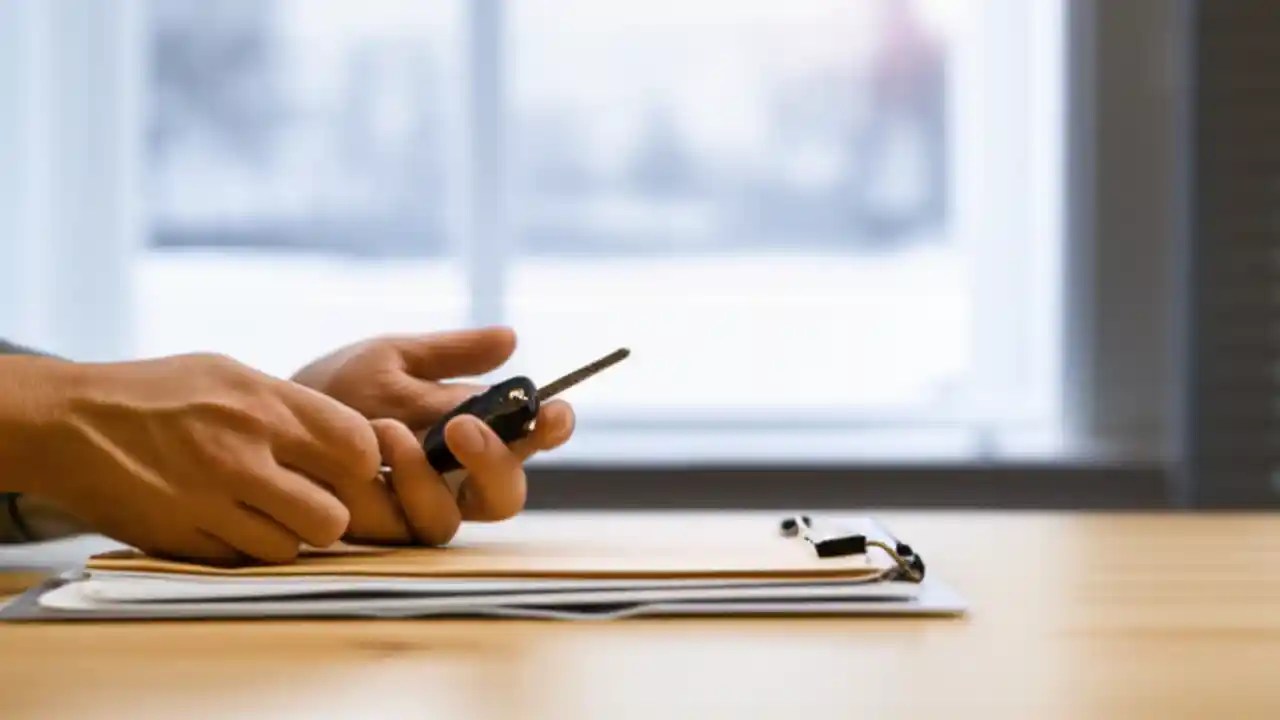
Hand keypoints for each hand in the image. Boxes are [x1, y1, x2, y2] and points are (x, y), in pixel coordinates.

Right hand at [20, 354, 379, 563]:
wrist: (70, 422)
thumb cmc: (160, 393)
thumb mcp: (231, 375)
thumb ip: (293, 408)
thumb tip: (357, 441)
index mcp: (265, 403)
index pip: (358, 450)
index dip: (361, 466)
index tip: (343, 468)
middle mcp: (244, 452)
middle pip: (336, 515)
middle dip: (330, 514)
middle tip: (308, 501)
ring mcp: (211, 500)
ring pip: (293, 548)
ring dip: (286, 537)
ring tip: (263, 514)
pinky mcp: (182, 538)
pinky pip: (243, 562)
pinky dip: (243, 550)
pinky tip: (224, 523)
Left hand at [292, 327, 575, 544]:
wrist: (264, 420)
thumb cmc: (336, 390)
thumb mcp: (392, 357)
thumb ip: (450, 353)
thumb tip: (509, 339)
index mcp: (471, 438)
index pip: (528, 441)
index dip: (550, 432)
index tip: (554, 412)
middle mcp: (452, 485)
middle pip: (504, 497)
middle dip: (493, 463)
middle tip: (462, 426)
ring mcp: (413, 514)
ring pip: (445, 521)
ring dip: (422, 477)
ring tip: (387, 430)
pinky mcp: (373, 536)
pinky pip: (392, 527)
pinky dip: (381, 485)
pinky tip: (363, 446)